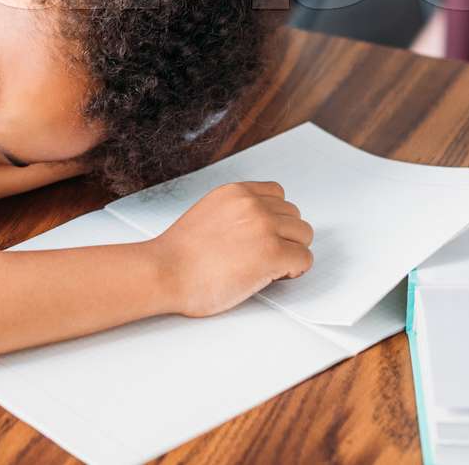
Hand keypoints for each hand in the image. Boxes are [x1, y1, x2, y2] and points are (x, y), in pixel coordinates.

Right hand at [151, 181, 312, 317]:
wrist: (164, 272)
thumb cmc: (179, 256)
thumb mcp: (210, 214)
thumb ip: (237, 213)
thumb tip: (259, 227)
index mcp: (235, 192)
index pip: (277, 195)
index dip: (274, 219)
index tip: (263, 236)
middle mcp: (252, 204)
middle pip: (294, 215)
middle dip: (283, 237)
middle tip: (262, 256)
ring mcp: (264, 226)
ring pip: (304, 235)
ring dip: (291, 252)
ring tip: (267, 266)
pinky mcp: (272, 253)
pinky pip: (305, 258)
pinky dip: (294, 270)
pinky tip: (274, 276)